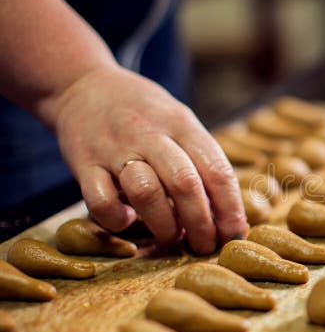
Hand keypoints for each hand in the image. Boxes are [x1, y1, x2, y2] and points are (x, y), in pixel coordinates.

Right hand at [52, 64, 246, 253]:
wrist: (83, 85)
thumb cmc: (145, 114)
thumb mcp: (180, 121)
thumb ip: (201, 159)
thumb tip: (229, 213)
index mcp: (182, 125)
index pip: (217, 170)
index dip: (230, 209)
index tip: (234, 235)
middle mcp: (150, 134)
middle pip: (185, 184)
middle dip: (201, 224)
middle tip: (205, 247)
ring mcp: (115, 149)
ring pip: (146, 192)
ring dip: (164, 225)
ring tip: (172, 237)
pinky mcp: (84, 163)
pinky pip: (100, 200)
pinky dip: (116, 219)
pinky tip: (126, 220)